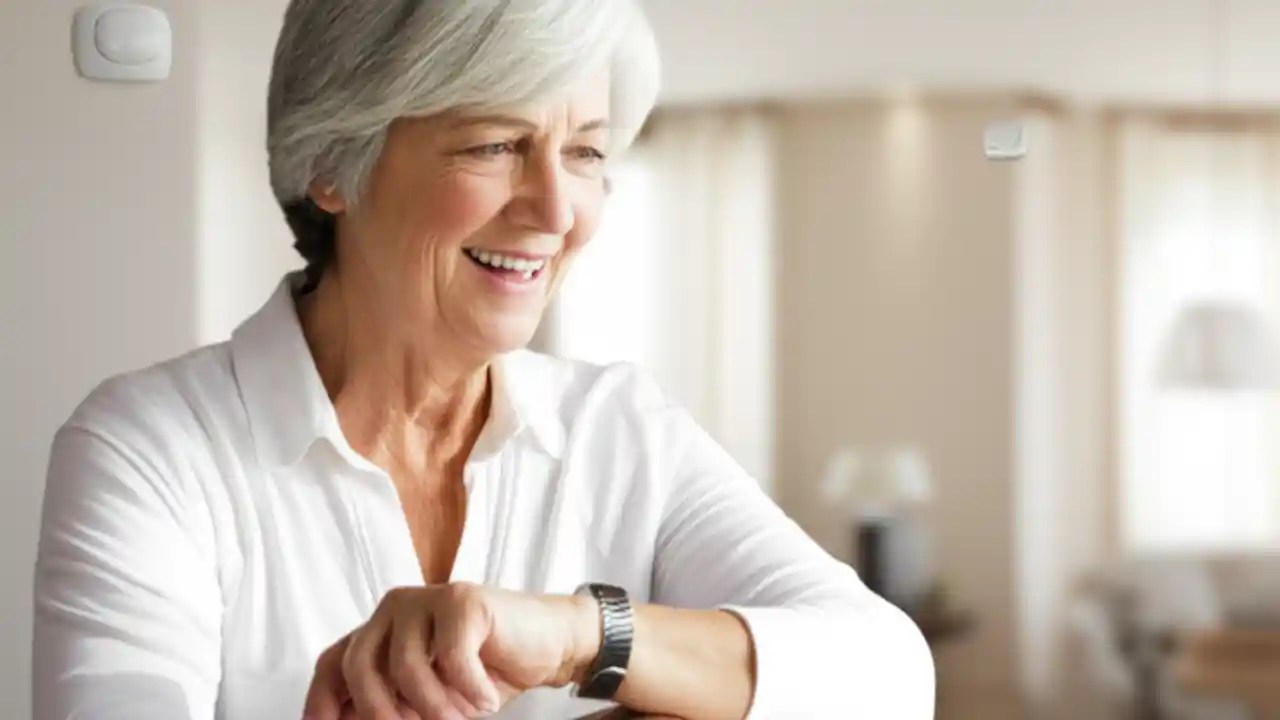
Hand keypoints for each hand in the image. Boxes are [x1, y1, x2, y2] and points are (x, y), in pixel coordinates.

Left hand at [302, 583, 599, 719]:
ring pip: (405, 665)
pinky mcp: (462, 600)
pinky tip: (486, 698)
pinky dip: (470, 688)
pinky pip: (451, 656)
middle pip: (359, 666)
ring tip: (461, 717)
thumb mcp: (428, 701)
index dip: (321, 703)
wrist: (547, 644)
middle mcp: (394, 610)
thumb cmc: (486, 673)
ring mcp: (427, 600)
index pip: (331, 665)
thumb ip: (393, 707)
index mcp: (379, 632)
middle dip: (380, 712)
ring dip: (434, 706)